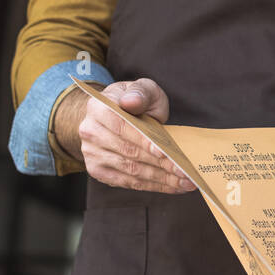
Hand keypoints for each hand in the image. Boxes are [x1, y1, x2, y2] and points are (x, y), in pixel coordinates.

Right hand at [78, 79, 196, 193]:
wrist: (117, 114)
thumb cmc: (136, 101)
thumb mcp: (143, 88)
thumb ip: (141, 92)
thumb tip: (131, 101)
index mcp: (97, 107)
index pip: (122, 126)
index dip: (143, 140)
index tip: (163, 151)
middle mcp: (89, 131)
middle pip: (128, 152)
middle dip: (160, 164)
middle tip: (184, 171)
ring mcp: (91, 154)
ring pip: (130, 171)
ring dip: (160, 179)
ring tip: (185, 182)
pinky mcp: (99, 171)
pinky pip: (128, 182)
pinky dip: (153, 186)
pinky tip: (173, 186)